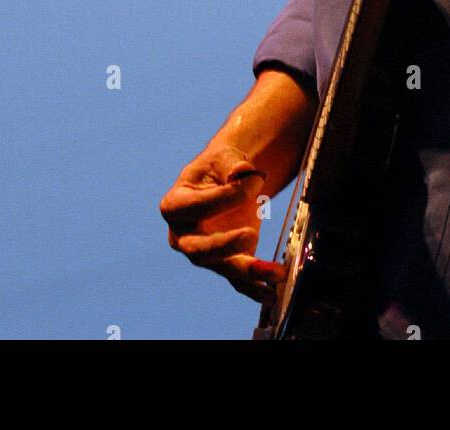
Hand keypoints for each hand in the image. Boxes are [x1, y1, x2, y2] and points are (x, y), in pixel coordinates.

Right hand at [160, 143, 284, 303]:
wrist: (228, 180)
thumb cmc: (219, 167)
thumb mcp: (222, 156)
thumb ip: (231, 163)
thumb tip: (241, 173)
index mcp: (175, 205)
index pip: (196, 207)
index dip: (225, 196)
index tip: (255, 182)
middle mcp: (184, 235)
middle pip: (199, 249)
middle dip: (224, 246)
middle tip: (250, 235)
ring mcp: (204, 253)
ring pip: (221, 267)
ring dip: (248, 271)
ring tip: (274, 272)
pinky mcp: (225, 264)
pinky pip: (238, 280)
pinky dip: (255, 287)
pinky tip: (272, 292)